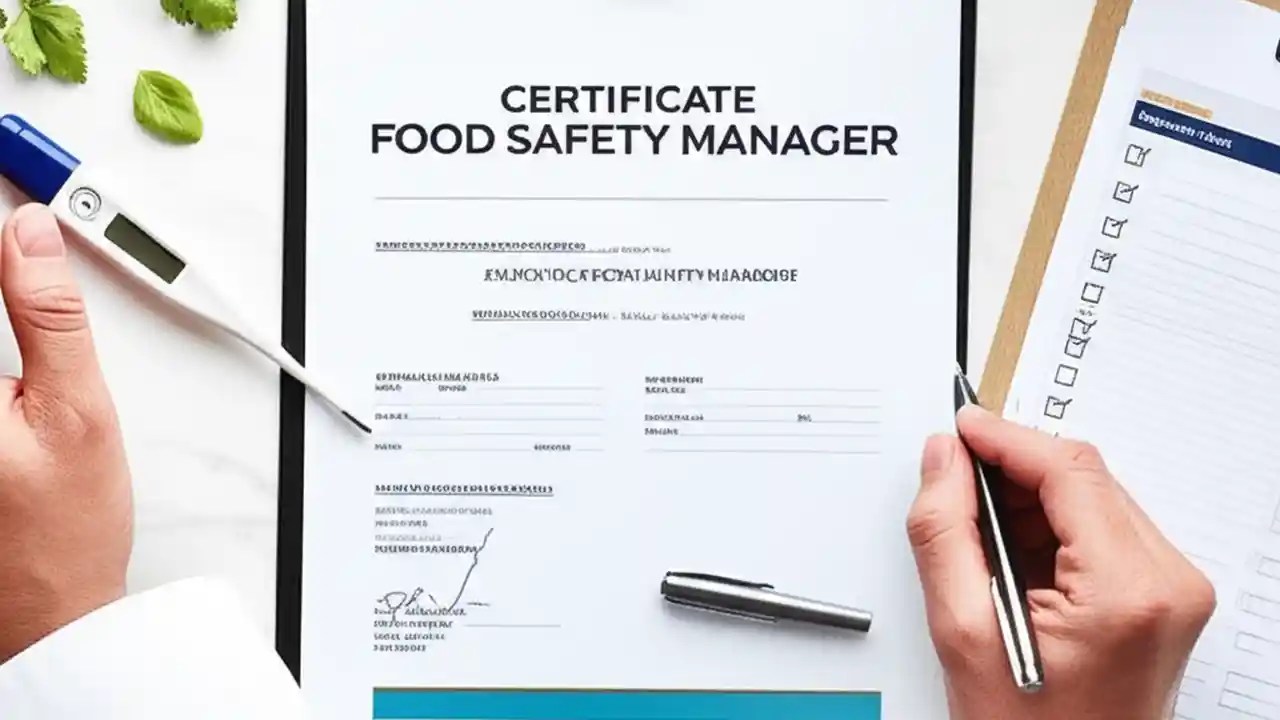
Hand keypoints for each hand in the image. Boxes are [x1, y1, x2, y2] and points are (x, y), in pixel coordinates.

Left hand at [0, 203, 132, 661]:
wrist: (48, 610)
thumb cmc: (64, 531)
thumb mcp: (79, 409)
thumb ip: (53, 315)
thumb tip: (30, 235)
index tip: (12, 207)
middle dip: (7, 278)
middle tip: (25, 240)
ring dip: (8, 313)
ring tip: (22, 278)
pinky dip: (6, 346)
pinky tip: (16, 330)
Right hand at [907, 406, 1214, 719]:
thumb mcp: (963, 633)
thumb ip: (946, 533)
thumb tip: (944, 462)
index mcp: (1128, 591)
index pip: (1069, 471)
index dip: (1006, 439)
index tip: (961, 428)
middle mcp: (1168, 583)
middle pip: (1084, 478)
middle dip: (1014, 470)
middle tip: (955, 481)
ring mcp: (1173, 590)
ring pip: (1092, 499)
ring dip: (1031, 501)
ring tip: (980, 540)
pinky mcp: (1163, 597)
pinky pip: (1102, 530)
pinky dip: (1052, 528)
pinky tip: (1013, 559)